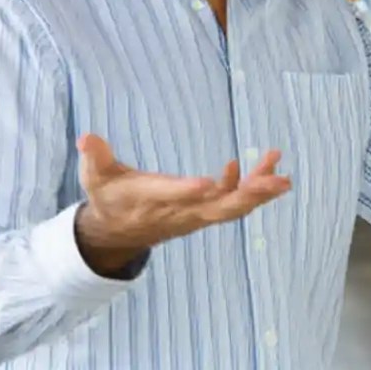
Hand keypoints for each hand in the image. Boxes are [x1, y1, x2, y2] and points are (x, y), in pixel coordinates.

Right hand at [73, 134, 290, 273]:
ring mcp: (196, 215)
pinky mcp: (206, 213)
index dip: (190, 190)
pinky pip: (235, 203)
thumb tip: (86, 137)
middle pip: (219, 208)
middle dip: (250, 195)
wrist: (117, 232)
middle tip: (278, 181)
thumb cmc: (108, 197)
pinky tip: (264, 163)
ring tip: (285, 174)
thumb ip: (95, 157)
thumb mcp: (94, 177)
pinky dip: (252, 186)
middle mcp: (180, 212)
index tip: (212, 182)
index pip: (173, 196)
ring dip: (261, 191)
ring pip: (234, 207)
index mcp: (151, 200)